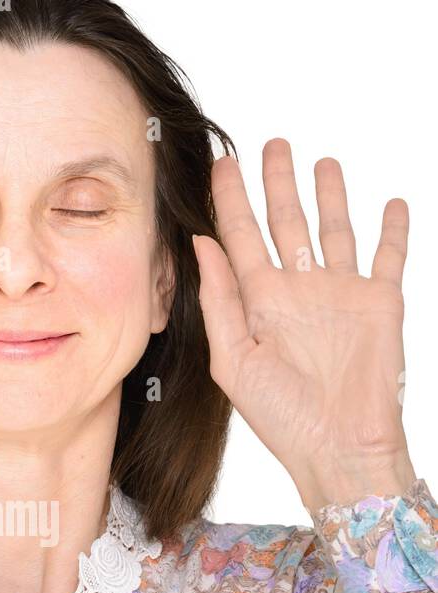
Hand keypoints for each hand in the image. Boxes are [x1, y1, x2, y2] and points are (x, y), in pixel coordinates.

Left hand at [192, 138, 415, 515]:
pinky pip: (388, 256)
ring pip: (335, 230)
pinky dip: (392, 229)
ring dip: (329, 196)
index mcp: (259, 304)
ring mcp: (340, 295)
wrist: (341, 448)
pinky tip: (390, 202)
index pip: (240, 238)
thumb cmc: (283, 418)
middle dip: (278, 184)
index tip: (222, 164)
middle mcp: (299, 292)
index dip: (230, 201)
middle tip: (272, 144)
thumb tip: (200, 244)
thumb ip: (218, 301)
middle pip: (286, 223)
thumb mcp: (234, 362)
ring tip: (321, 162)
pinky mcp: (380, 303)